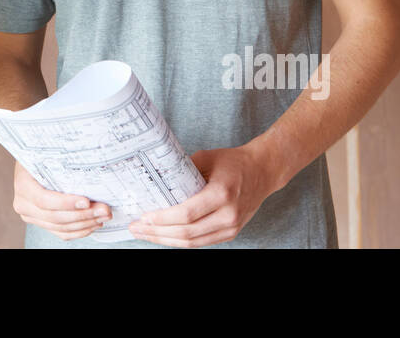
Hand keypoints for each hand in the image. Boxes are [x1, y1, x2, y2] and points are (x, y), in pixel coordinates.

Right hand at [12, 162, 111, 239]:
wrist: (32, 162)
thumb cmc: (41, 155)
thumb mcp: (46, 153)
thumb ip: (61, 160)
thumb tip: (89, 158)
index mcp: (23, 185)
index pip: (44, 200)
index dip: (65, 203)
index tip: (86, 201)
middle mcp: (24, 204)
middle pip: (55, 217)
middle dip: (83, 215)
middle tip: (104, 210)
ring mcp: (32, 216)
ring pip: (61, 227)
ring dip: (85, 224)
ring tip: (103, 216)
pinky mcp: (42, 223)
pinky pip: (62, 233)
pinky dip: (79, 231)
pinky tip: (93, 224)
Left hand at [128, 145, 279, 246]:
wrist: (263, 171)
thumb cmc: (234, 162)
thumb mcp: (206, 158)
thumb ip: (182, 170)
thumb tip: (155, 179)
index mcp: (222, 194)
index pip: (187, 214)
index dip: (162, 219)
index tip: (144, 217)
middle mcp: (228, 215)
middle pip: (187, 232)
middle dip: (157, 233)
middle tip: (136, 228)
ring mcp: (231, 227)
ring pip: (193, 242)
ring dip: (165, 240)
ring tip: (145, 234)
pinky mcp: (231, 233)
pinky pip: (201, 242)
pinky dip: (180, 240)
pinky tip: (164, 235)